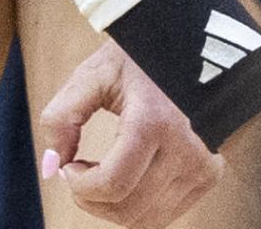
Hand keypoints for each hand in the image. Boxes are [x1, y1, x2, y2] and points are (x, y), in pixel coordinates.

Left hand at [39, 39, 222, 227]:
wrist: (194, 48)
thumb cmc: (140, 58)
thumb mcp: (95, 73)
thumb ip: (62, 116)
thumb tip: (52, 167)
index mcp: (154, 121)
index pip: (112, 184)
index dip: (80, 186)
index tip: (69, 166)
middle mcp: (184, 149)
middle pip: (127, 208)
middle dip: (91, 199)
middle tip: (80, 172)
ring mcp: (201, 165)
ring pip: (145, 220)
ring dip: (113, 206)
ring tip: (103, 173)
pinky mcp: (208, 174)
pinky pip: (164, 215)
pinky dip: (137, 207)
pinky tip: (129, 177)